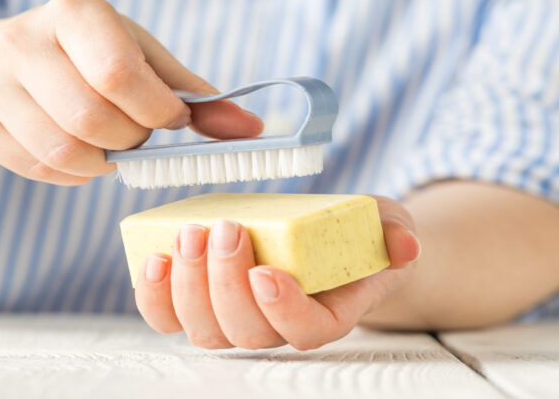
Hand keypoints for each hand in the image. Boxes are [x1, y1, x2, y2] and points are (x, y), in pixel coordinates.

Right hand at [0, 0, 261, 184]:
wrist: (4, 63)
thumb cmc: (88, 59)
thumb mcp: (142, 62)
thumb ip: (194, 97)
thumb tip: (249, 130)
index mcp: (75, 14)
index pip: (119, 74)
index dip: (156, 111)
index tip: (170, 119)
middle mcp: (22, 41)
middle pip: (91, 118)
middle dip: (129, 139)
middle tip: (136, 132)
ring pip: (63, 150)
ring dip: (102, 161)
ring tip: (109, 142)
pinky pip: (39, 168)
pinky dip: (72, 173)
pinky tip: (79, 152)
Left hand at [134, 196, 420, 349]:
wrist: (323, 237)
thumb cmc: (353, 237)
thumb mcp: (386, 226)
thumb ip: (396, 235)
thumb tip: (402, 244)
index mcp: (324, 314)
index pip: (304, 331)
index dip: (282, 309)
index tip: (267, 272)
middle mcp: (275, 326)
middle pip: (244, 331)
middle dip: (226, 284)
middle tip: (226, 230)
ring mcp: (234, 317)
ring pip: (203, 328)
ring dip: (189, 285)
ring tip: (190, 233)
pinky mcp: (201, 300)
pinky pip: (170, 315)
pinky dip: (156, 294)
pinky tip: (156, 258)